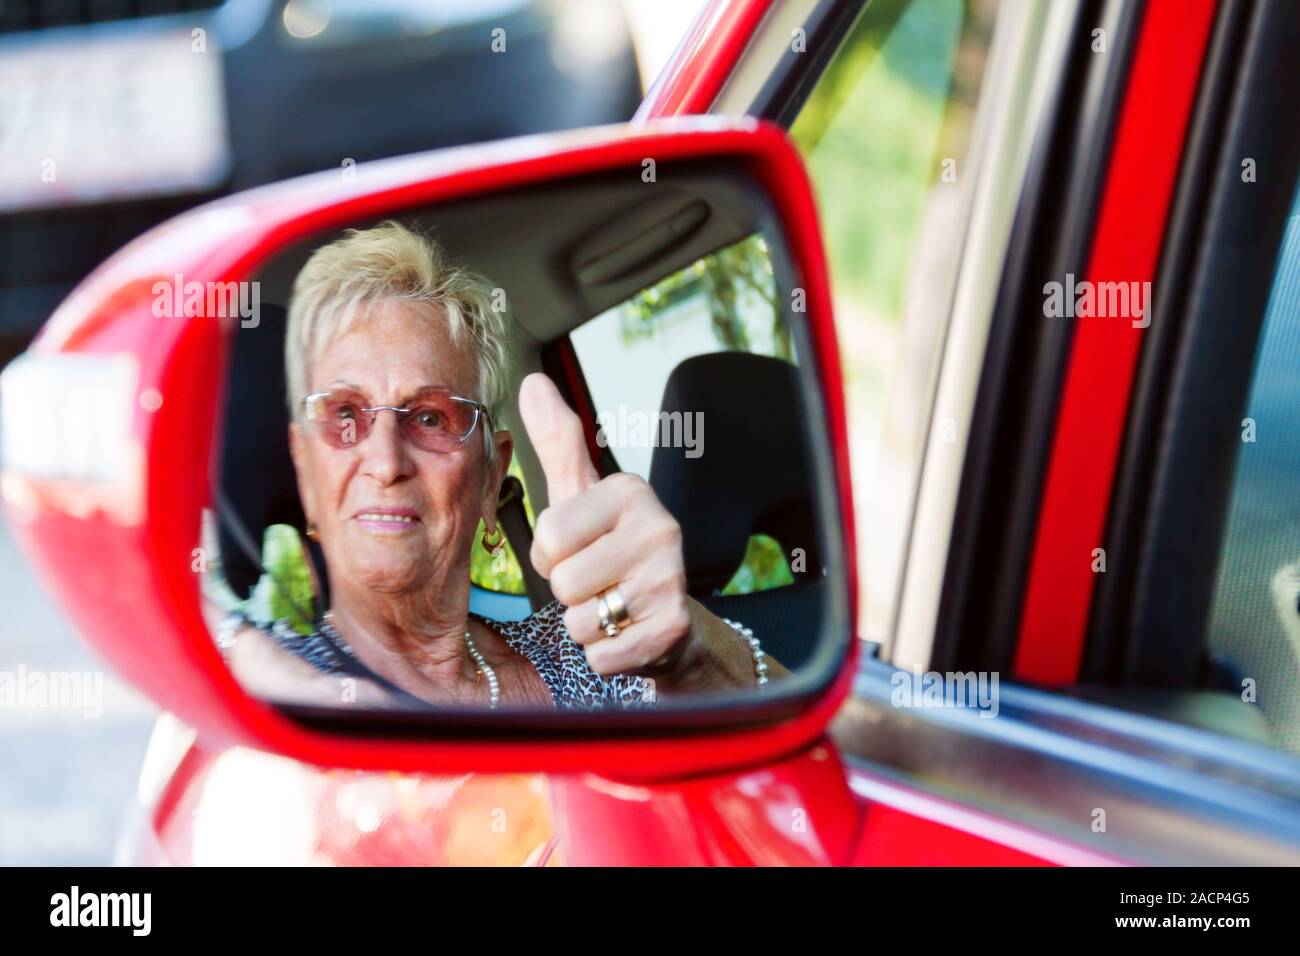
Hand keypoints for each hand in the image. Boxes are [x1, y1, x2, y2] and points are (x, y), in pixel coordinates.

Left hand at [519, 373, 690, 675]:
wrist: (668, 619)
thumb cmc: (613, 553)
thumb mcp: (582, 495)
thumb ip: (556, 442)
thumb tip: (532, 383)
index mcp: (630, 492)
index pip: (549, 535)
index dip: (551, 554)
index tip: (580, 549)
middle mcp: (660, 528)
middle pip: (562, 580)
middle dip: (569, 592)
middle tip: (598, 583)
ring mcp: (670, 579)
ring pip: (579, 620)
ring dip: (586, 625)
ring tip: (613, 608)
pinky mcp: (672, 628)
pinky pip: (601, 655)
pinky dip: (605, 656)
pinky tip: (627, 635)